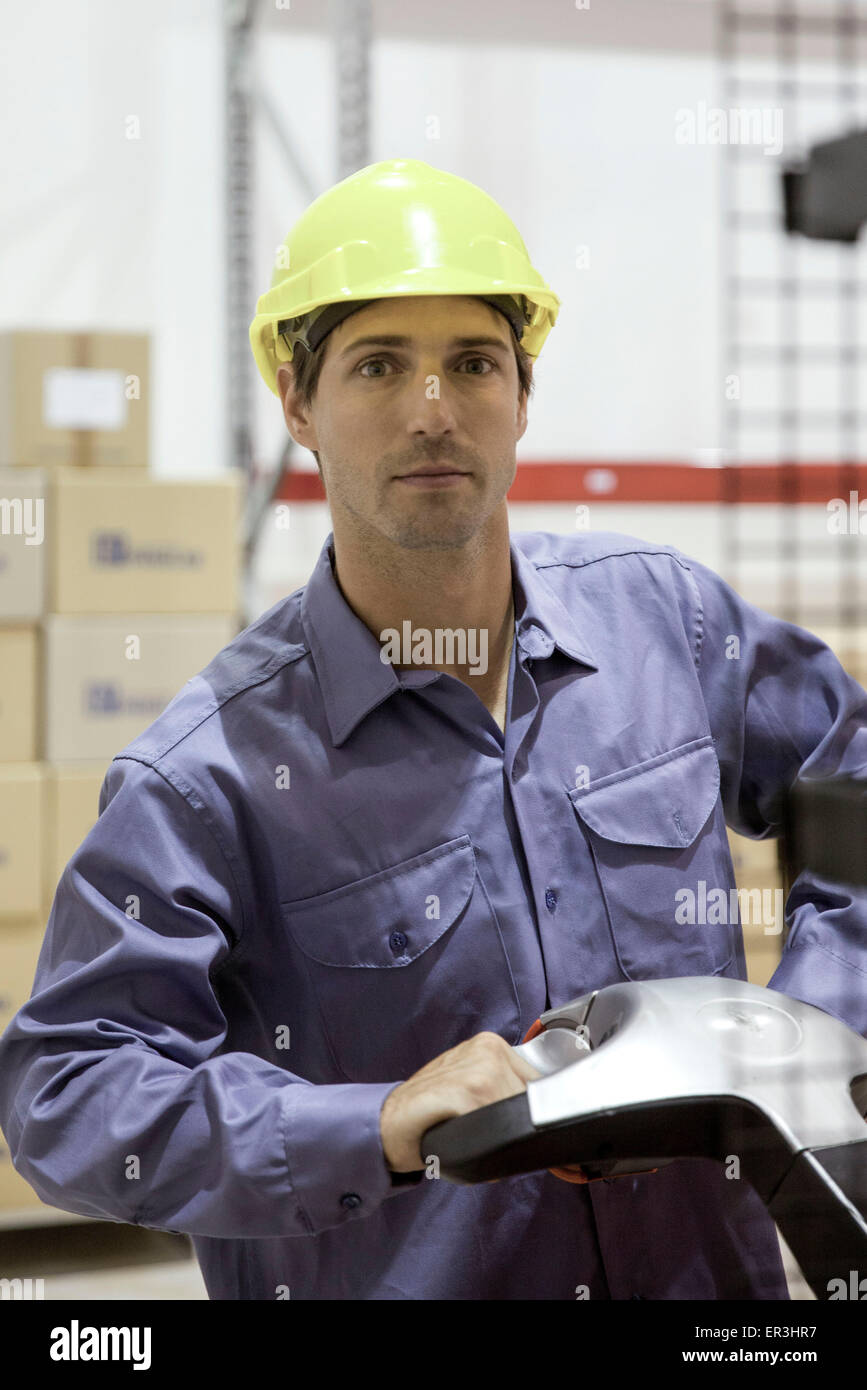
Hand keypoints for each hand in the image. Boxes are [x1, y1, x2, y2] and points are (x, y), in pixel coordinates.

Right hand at [380, 1030, 541, 1172]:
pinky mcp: (463, 1091)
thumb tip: (550, 1115)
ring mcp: (476, 1069)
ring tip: (469, 1135)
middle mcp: (487, 1050)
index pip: (541, 1084)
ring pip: (516, 1115)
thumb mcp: (475, 1090)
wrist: (388, 1123)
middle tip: (482, 1134)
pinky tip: (460, 1139)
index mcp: (493, 1046)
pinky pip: (496, 1126)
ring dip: (499, 1138)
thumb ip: (507, 1092)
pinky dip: (484, 1145)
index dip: (535, 1113)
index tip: (525, 1130)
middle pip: (532, 1102)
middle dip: (516, 1128)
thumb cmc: (433, 1111)